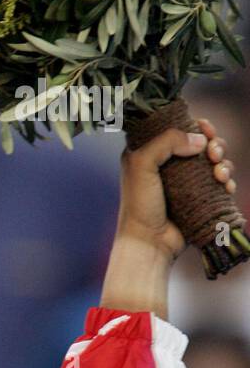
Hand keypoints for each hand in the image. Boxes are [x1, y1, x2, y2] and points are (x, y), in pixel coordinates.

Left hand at [116, 117, 234, 261]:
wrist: (148, 243)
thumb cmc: (140, 205)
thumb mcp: (142, 164)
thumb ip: (167, 141)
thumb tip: (201, 140)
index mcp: (150, 152)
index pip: (179, 128)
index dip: (195, 124)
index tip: (205, 127)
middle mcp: (169, 165)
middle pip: (202, 142)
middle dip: (215, 144)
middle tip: (213, 155)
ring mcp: (185, 182)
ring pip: (215, 161)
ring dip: (224, 163)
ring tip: (220, 175)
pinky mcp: (199, 198)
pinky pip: (220, 183)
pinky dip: (228, 181)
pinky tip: (226, 186)